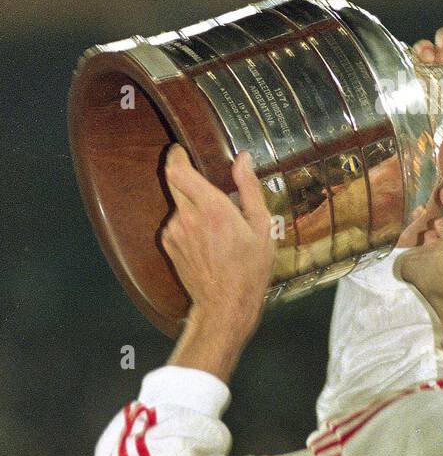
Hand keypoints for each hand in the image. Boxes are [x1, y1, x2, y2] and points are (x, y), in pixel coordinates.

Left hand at [162, 146, 274, 377]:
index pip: (179, 170)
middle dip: (185, 175)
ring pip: (178, 203)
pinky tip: (208, 239)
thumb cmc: (249, 270)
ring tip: (217, 222)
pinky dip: (188, 223)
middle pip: (173, 181)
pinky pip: (176, 222)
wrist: (225, 305)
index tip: (183, 150)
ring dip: (191, 204)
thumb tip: (243, 159)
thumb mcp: (261, 227)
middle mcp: (187, 217)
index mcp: (212, 209)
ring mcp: (174, 232)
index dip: (177, 156)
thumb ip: (250, 188)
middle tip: (204, 179)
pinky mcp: (169, 244)